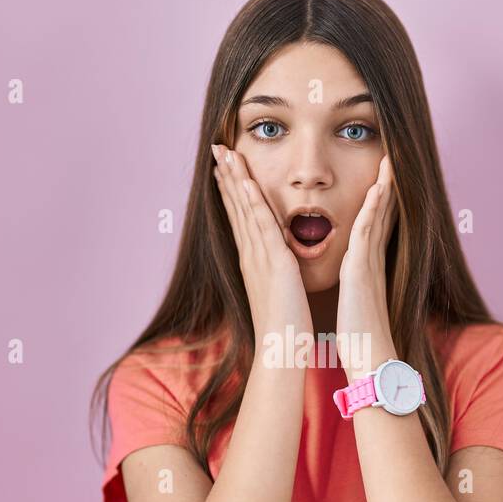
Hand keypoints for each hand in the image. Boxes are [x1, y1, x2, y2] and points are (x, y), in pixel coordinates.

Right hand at [211, 143, 312, 348]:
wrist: (282, 352)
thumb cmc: (285, 327)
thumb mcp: (280, 292)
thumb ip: (278, 274)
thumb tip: (279, 266)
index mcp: (254, 261)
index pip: (240, 218)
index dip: (231, 191)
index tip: (225, 168)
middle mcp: (250, 255)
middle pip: (235, 207)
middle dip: (226, 176)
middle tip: (217, 149)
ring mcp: (259, 258)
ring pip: (244, 210)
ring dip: (234, 179)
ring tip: (225, 152)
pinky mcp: (273, 264)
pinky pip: (261, 226)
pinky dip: (252, 203)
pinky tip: (245, 181)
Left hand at [336, 153, 398, 382]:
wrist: (367, 356)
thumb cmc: (359, 335)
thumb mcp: (354, 301)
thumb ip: (356, 286)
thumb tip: (354, 283)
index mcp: (365, 265)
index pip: (372, 223)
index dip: (377, 198)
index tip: (379, 176)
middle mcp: (371, 258)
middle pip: (380, 212)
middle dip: (386, 183)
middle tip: (391, 155)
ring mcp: (369, 261)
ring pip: (377, 215)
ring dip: (384, 185)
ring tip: (389, 159)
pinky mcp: (362, 268)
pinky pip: (369, 230)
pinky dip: (374, 208)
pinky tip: (378, 188)